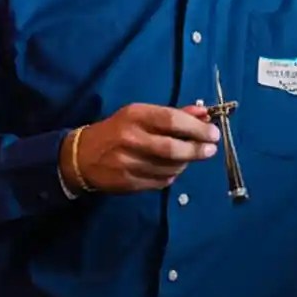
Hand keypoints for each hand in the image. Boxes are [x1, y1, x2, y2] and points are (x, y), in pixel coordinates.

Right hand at [60, 103, 219, 193]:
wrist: (82, 155)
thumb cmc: (119, 130)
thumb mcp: (142, 115)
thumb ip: (175, 114)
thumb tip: (206, 115)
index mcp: (135, 115)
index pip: (171, 120)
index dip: (196, 128)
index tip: (213, 133)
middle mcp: (130, 138)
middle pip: (172, 147)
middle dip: (197, 149)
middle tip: (210, 149)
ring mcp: (127, 162)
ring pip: (169, 166)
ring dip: (185, 162)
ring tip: (187, 157)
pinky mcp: (127, 182)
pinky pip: (161, 180)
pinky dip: (172, 174)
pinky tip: (170, 168)